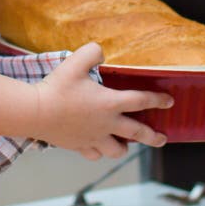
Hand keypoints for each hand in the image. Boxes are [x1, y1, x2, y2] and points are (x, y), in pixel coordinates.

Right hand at [31, 42, 172, 158]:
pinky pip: (94, 154)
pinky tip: (97, 147)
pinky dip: (98, 152)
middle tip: (162, 139)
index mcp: (110, 102)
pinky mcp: (78, 146)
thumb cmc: (57, 87)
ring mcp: (93, 137)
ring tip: (125, 144)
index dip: (157, 100)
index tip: (169, 101)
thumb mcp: (76, 60)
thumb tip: (102, 51)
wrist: (35, 112)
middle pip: (137, 133)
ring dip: (124, 147)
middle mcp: (106, 123)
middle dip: (152, 136)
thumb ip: (93, 51)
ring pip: (116, 150)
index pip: (141, 101)